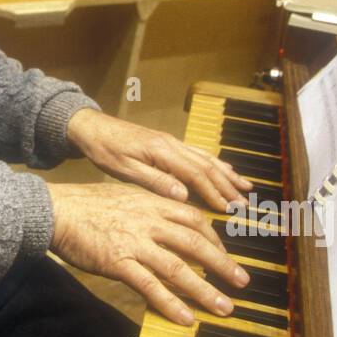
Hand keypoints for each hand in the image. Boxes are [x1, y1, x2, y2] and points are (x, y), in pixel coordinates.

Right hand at [48, 182, 248, 324]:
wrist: (57, 209)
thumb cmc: (87, 204)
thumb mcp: (125, 195)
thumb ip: (149, 206)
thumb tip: (166, 220)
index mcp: (152, 202)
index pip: (193, 219)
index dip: (213, 237)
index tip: (223, 252)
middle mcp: (149, 221)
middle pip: (196, 243)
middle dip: (223, 264)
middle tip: (242, 281)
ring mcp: (135, 242)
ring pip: (178, 268)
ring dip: (205, 290)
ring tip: (224, 307)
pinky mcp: (119, 262)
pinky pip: (150, 286)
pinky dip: (170, 303)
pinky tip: (186, 318)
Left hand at [65, 108, 252, 211]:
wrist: (91, 127)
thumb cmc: (104, 149)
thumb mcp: (124, 170)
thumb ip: (154, 182)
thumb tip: (184, 195)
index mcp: (161, 151)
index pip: (195, 174)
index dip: (214, 193)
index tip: (228, 209)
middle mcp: (171, 144)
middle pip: (206, 166)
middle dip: (227, 186)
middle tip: (245, 204)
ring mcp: (171, 141)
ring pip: (206, 158)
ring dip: (227, 174)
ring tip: (245, 188)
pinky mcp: (167, 142)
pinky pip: (197, 152)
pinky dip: (215, 162)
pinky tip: (225, 169)